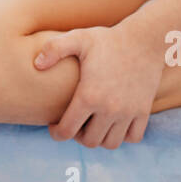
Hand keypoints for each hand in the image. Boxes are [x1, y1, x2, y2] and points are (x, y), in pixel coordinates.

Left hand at [34, 20, 167, 148]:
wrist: (144, 38)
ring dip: (99, 138)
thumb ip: (54, 49)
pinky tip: (114, 122)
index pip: (66, 131)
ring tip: (93, 124)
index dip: (56, 133)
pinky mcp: (143, 111)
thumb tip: (36, 65)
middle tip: (74, 123)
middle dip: (77, 136)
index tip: (54, 126)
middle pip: (89, 142)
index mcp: (88, 95)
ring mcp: (128, 112)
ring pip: (111, 143)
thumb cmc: (107, 39)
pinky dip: (123, 135)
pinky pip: (133, 137)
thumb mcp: (78, 38)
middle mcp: (109, 108)